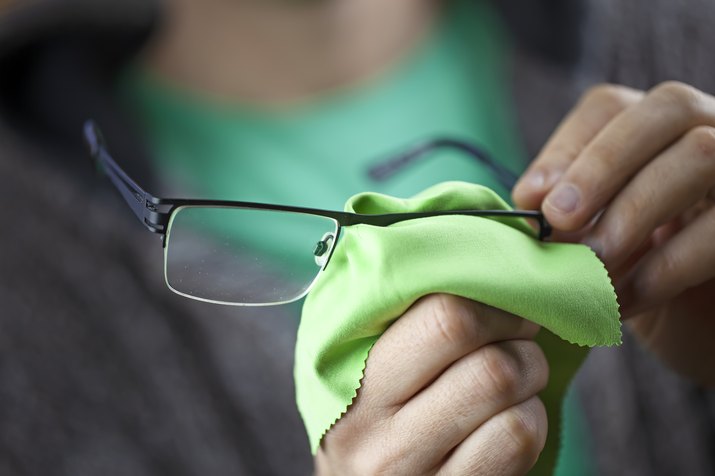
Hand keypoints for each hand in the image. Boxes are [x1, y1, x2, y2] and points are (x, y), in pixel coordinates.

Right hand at [314, 294, 547, 475]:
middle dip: (521, 337)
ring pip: (510, 402)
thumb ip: (391, 314)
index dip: (494, 299)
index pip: (445, 320)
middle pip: (490, 364)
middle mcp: (376, 435)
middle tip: (520, 328)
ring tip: (513, 372)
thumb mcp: (354, 364)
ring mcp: (414, 474)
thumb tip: (477, 251)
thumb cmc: (367, 413)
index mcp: (347, 381)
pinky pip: (517, 441)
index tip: (503, 294)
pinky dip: (530, 417)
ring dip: (529, 376)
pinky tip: (510, 415)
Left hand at [513, 82, 714, 384]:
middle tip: (559, 221)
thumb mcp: (596, 236)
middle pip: (666, 109)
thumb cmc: (638, 274)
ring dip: (632, 213)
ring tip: (591, 267)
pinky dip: (664, 266)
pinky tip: (624, 299)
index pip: (611, 106)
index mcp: (656, 130)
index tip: (529, 200)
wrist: (697, 326)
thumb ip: (571, 210)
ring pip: (700, 155)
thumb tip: (530, 199)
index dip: (566, 147)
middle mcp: (709, 130)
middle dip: (602, 165)